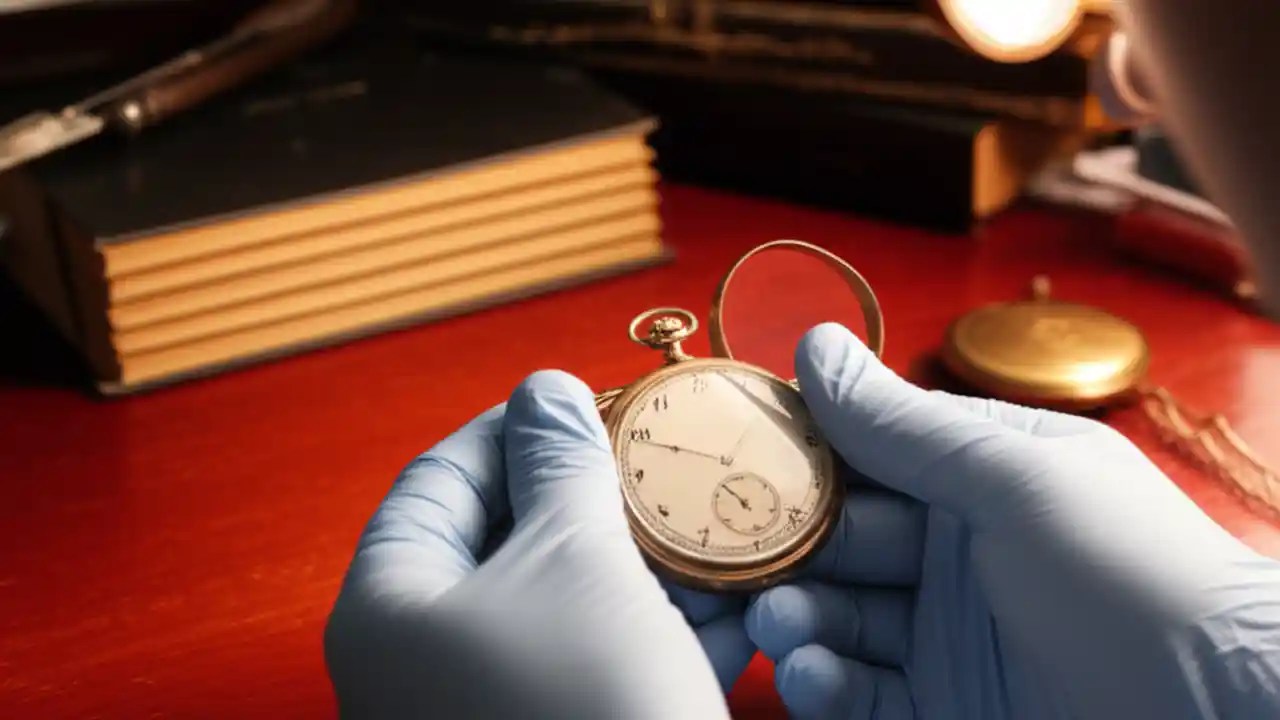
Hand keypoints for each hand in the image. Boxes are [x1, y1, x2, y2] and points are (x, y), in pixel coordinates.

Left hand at [324, 371, 754, 718]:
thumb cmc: (586, 709)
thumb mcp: (575, 563)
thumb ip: (558, 464)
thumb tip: (543, 390)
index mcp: (391, 606)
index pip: (439, 475)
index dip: (517, 426)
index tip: (590, 400)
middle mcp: (425, 659)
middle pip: (505, 537)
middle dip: (594, 493)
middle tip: (660, 458)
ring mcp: (488, 706)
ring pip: (567, 601)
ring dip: (642, 559)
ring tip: (708, 519)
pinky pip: (600, 660)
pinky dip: (659, 627)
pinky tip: (732, 602)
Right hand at [746, 324, 1279, 718]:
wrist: (1219, 715)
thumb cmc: (1137, 575)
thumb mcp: (1017, 481)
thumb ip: (906, 425)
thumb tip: (815, 346)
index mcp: (976, 473)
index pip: (862, 450)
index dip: (793, 452)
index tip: (724, 457)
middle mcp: (953, 548)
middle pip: (835, 538)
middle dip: (779, 547)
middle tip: (725, 558)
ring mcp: (946, 632)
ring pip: (836, 615)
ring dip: (792, 617)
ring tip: (774, 624)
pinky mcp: (941, 705)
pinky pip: (859, 689)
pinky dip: (823, 682)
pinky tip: (808, 675)